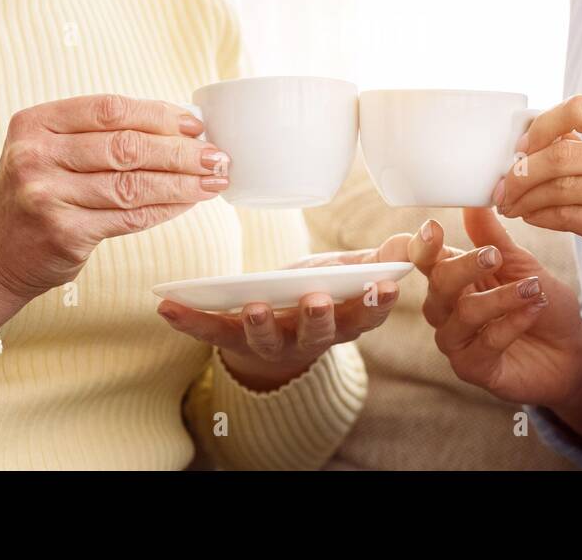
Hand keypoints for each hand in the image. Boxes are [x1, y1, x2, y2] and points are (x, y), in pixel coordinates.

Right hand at [0, 94, 230, 332]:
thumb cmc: (38, 192)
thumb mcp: (51, 149)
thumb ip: (100, 133)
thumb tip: (181, 124)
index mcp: (34, 123)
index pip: (108, 109)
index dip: (158, 114)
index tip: (194, 123)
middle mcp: (35, 156)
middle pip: (126, 147)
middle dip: (180, 150)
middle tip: (216, 155)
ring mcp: (47, 196)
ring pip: (133, 184)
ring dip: (182, 182)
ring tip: (214, 179)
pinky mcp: (64, 233)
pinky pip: (129, 217)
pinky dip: (165, 208)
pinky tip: (188, 202)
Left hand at [156, 227, 418, 390]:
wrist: (278, 322)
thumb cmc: (319, 287)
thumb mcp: (350, 269)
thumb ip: (380, 257)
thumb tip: (414, 240)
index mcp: (344, 319)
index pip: (365, 315)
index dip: (376, 304)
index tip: (384, 286)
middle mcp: (310, 337)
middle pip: (318, 332)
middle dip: (318, 317)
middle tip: (317, 299)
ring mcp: (271, 341)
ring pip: (267, 339)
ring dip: (261, 324)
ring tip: (254, 306)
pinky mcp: (233, 338)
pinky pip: (210, 332)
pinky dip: (188, 320)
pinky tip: (167, 304)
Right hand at [410, 210, 581, 429]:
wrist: (571, 349)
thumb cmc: (540, 301)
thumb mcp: (521, 263)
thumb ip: (493, 237)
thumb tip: (473, 202)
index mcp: (452, 278)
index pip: (424, 260)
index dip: (421, 246)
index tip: (433, 228)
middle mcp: (446, 310)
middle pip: (438, 284)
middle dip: (465, 267)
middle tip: (494, 255)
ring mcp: (456, 341)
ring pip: (463, 314)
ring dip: (500, 297)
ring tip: (532, 287)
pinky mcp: (473, 369)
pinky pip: (486, 343)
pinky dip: (512, 323)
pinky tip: (534, 309)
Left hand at [494, 94, 581, 328]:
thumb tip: (543, 136)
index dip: (542, 124)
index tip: (523, 147)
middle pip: (562, 151)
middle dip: (522, 170)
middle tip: (505, 185)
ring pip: (559, 187)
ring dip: (524, 197)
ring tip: (511, 205)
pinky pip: (566, 217)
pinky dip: (539, 217)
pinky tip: (531, 219)